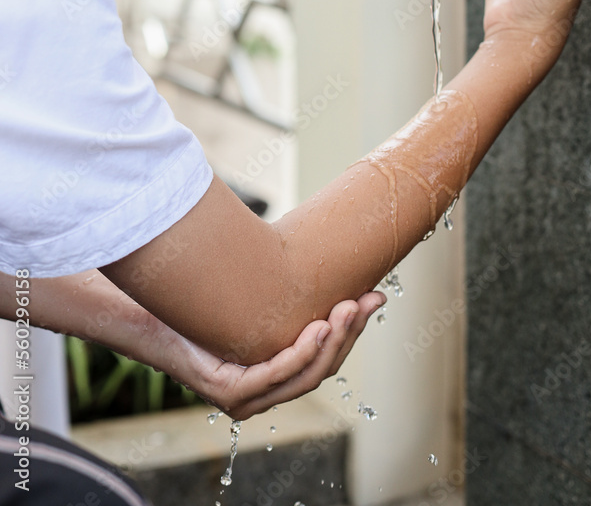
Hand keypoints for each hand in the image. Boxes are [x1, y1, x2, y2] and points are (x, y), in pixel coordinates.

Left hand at [153, 292, 385, 419]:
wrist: (152, 315)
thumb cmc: (202, 305)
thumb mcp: (255, 297)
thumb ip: (288, 294)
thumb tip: (323, 254)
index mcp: (276, 373)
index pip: (326, 358)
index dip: (354, 329)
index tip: (376, 296)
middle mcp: (264, 392)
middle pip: (322, 369)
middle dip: (349, 334)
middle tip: (364, 300)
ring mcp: (246, 398)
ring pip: (303, 375)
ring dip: (330, 342)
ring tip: (345, 310)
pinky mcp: (228, 393)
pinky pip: (272, 375)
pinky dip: (298, 353)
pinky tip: (316, 328)